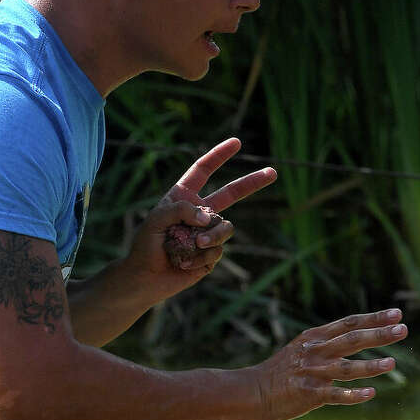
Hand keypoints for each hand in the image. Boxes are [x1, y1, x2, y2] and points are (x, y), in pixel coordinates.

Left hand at [121, 138, 277, 298]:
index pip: (203, 170)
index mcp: (184, 196)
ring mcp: (208, 233)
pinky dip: (203, 255)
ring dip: (212, 236)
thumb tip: (209, 216)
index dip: (220, 155)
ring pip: (225, 227)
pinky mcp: (212, 254)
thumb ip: (181, 209)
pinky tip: (186, 262)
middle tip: (274, 172)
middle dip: (252, 183)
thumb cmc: (146, 245)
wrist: (147, 277)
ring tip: (196, 245)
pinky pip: (218, 249)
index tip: (237, 142)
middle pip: (232, 193)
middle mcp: (200, 212)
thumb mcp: (156, 219)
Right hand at [253, 308, 407, 419]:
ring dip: (370, 366)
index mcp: (315, 337)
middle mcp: (316, 352)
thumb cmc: (283, 371)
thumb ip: (329, 342)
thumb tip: (358, 334)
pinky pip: (336, 394)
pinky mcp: (309, 394)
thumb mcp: (303, 348)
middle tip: (403, 330)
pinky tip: (371, 394)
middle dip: (379, 334)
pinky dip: (353, 394)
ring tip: (392, 363)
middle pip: (352, 340)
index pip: (350, 323)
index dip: (374, 318)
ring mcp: (313, 373)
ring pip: (347, 368)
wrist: (252, 391)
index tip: (397, 314)